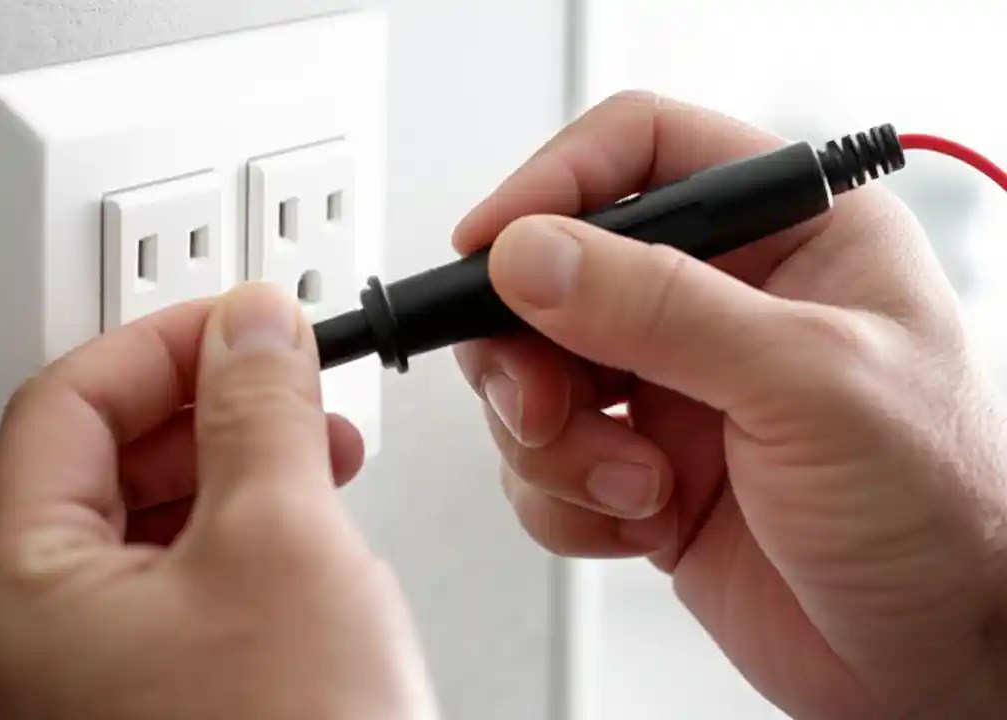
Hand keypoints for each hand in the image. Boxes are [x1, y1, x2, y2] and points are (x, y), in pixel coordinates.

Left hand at [0, 284, 435, 719]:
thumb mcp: (281, 543)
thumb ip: (258, 411)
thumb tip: (253, 329)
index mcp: (20, 598)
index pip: (60, 406)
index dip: (158, 341)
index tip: (238, 318)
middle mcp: (33, 646)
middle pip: (96, 462)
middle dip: (202, 403)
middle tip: (280, 372)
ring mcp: (91, 683)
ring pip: (145, 523)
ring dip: (231, 463)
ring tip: (315, 442)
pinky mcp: (156, 702)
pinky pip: (179, 583)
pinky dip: (241, 531)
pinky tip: (307, 519)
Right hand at [454, 91, 1006, 717]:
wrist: (937, 656)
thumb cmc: (943, 507)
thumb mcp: (809, 383)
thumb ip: (660, 310)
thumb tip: (531, 255)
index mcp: (787, 235)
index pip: (640, 153)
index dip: (551, 185)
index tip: (487, 247)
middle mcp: (719, 303)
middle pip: (556, 272)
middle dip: (527, 346)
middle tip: (539, 401)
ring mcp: (671, 388)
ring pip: (533, 375)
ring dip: (554, 441)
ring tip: (631, 484)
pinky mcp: (638, 469)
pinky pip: (542, 463)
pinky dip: (566, 501)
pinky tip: (639, 524)